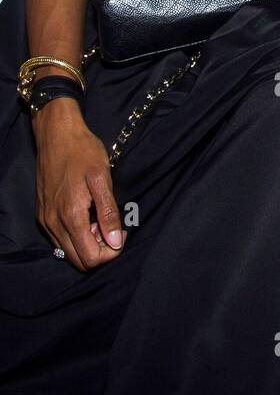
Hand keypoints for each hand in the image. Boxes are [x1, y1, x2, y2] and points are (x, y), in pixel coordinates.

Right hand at [33, 101, 125, 270]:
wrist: (57, 134)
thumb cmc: (83, 151)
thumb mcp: (102, 179)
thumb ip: (108, 213)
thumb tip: (115, 242)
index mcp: (70, 215)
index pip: (91, 258)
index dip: (111, 252)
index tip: (121, 231)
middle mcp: (53, 223)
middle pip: (78, 260)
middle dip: (99, 250)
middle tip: (110, 227)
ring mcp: (45, 219)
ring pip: (67, 251)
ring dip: (86, 243)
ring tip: (99, 219)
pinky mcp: (42, 214)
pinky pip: (59, 239)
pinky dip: (75, 235)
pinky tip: (86, 215)